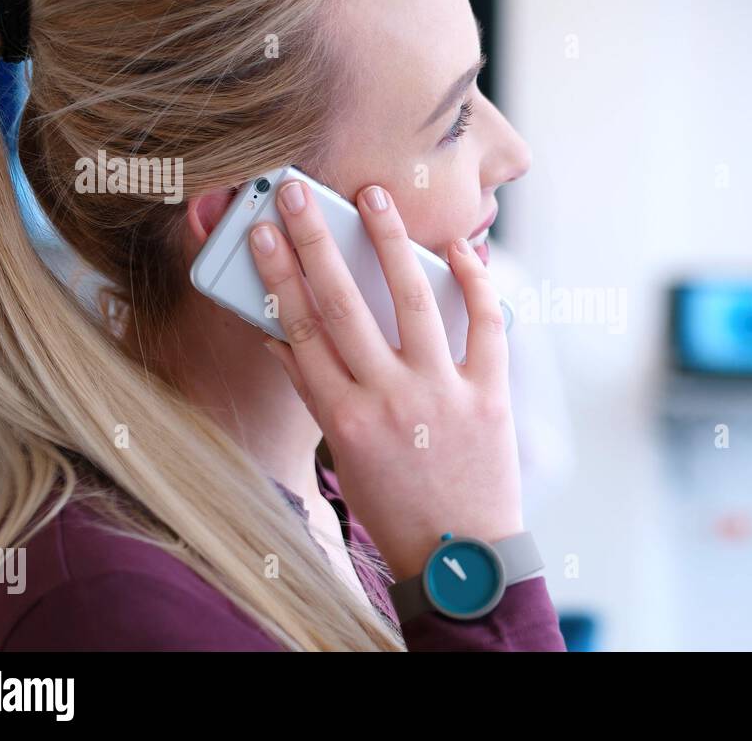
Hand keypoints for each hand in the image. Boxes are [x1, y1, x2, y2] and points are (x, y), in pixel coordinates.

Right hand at [248, 181, 522, 580]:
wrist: (461, 558)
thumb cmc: (397, 508)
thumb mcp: (344, 458)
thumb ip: (320, 395)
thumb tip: (285, 340)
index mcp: (342, 418)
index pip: (298, 329)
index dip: (277, 275)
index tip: (262, 232)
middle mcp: (386, 399)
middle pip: (341, 304)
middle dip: (314, 240)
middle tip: (297, 193)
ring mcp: (440, 393)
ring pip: (411, 300)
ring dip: (389, 241)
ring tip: (375, 196)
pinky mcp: (489, 394)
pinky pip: (485, 323)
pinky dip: (474, 281)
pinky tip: (458, 247)